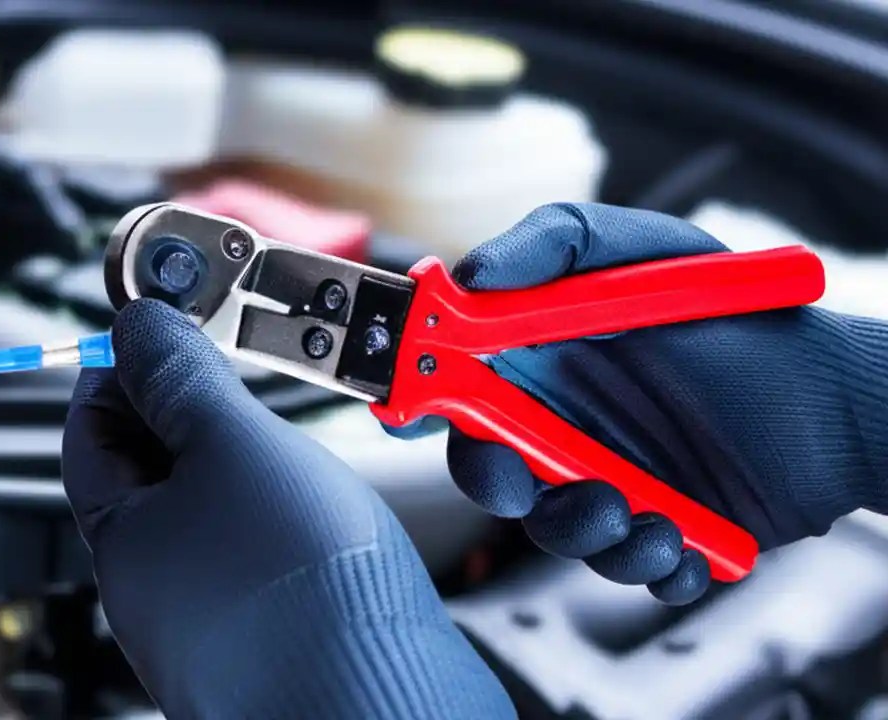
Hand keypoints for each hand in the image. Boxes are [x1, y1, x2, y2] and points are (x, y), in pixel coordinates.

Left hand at [62, 299, 513, 718]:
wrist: (385, 706)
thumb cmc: (301, 597)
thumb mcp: (235, 448)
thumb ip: (182, 380)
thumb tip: (138, 324)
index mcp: (121, 539)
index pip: (90, 430)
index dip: (122, 367)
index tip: (163, 326)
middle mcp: (155, 585)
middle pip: (149, 469)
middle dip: (188, 409)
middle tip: (235, 366)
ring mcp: (211, 614)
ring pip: (209, 510)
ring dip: (240, 461)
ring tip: (285, 440)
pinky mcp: (269, 632)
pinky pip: (255, 552)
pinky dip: (277, 513)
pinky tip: (318, 509)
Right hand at [444, 203, 883, 604]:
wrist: (836, 398)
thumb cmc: (742, 321)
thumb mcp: (646, 253)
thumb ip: (553, 244)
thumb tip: (469, 277)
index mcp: (544, 362)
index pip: (456, 386)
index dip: (424, 400)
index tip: (417, 414)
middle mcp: (565, 424)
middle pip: (490, 470)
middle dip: (502, 484)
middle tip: (529, 480)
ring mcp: (608, 481)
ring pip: (556, 531)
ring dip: (587, 532)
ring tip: (642, 515)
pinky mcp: (658, 531)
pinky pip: (632, 570)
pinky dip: (651, 566)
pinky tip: (682, 539)